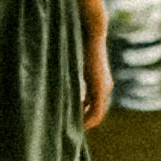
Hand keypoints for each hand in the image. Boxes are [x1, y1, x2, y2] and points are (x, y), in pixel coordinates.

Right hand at [80, 0, 114, 133]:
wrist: (92, 31)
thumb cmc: (80, 42)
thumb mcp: (74, 62)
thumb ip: (69, 74)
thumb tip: (56, 79)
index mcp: (99, 82)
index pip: (91, 105)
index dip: (81, 115)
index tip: (68, 120)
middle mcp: (105, 87)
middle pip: (95, 112)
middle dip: (82, 121)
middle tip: (68, 129)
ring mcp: (105, 88)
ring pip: (96, 114)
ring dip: (84, 122)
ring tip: (70, 128)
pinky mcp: (101, 88)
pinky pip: (97, 111)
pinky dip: (88, 119)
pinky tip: (78, 124)